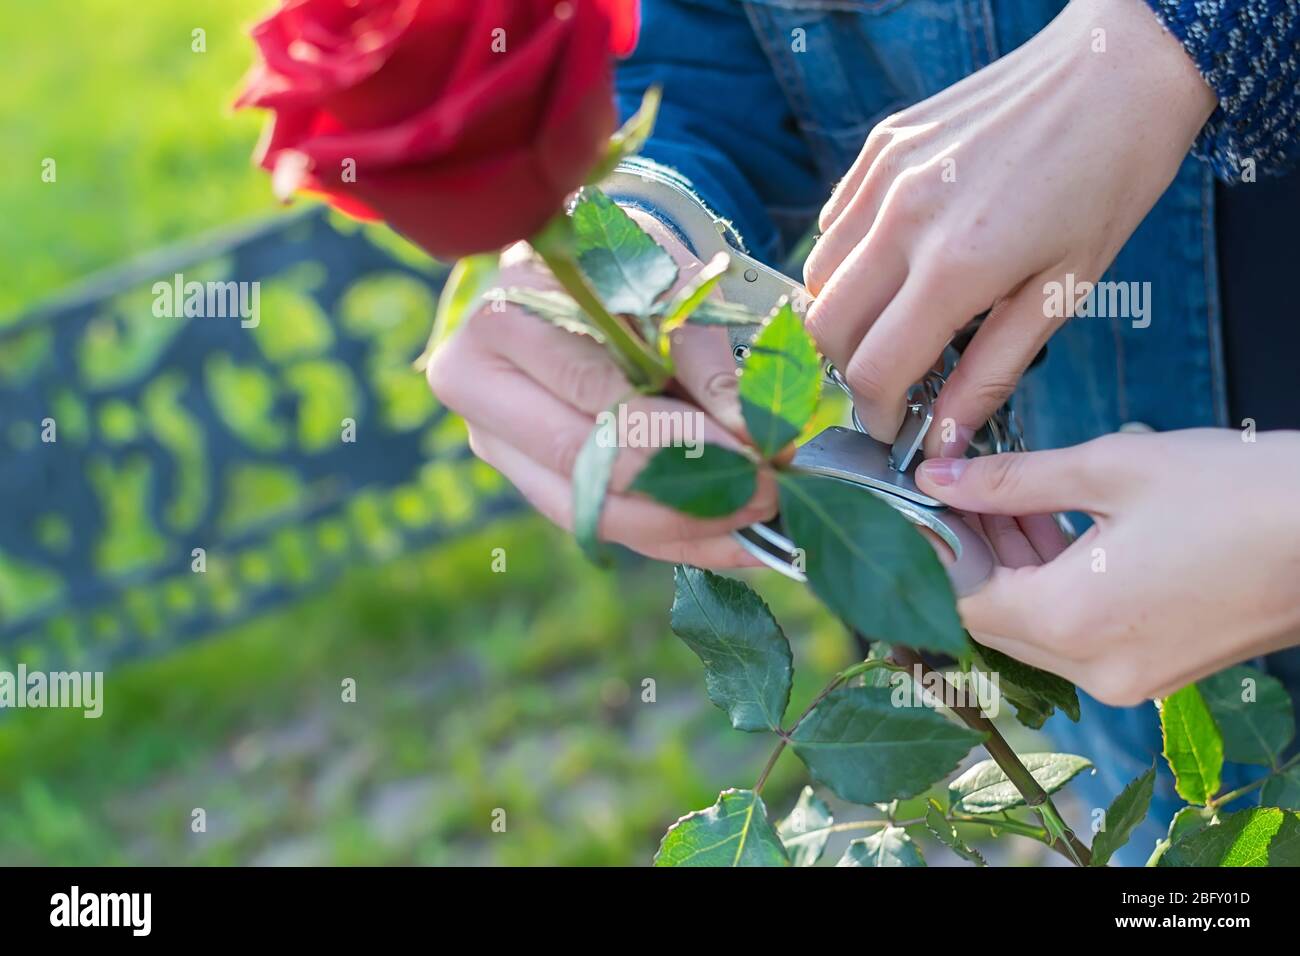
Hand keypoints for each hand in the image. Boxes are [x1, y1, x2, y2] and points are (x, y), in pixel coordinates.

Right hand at [427, 214, 772, 567]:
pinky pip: (598, 523)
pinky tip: (726, 542)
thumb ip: (703, 355)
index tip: (753, 459)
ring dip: (680, 529)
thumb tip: (750, 435)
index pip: (593, 394)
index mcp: (502, 319)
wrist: (574, 272)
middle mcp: (479, 387)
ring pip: (587, 512)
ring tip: (754, 532)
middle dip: (682, 495)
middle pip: (581, 466)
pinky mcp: (525, 476)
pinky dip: (667, 537)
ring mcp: (495, 440)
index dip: (676, 436)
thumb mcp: (666, 281)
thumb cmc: (619, 263)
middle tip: (763, 498)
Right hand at [802, 0, 1215, 456]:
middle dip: (850, 371)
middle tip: (893, 380)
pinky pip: (833, 223)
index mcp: (956, 265)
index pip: (872, 369)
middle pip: (826, 328)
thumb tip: (944, 442)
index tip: (894, 427)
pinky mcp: (881, 145)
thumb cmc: (1106, 181)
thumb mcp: (1061, 293)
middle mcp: (904, 218)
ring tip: (898, 319)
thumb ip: (990, 373)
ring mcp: (884, 175)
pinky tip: (897, 262)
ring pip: (819, 277)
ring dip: (845, 315)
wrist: (1116, 67)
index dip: (876, 413)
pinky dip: (849, 259)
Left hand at [915, 429, 1299, 705]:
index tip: (920, 501)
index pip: (959, 600)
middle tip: (962, 490)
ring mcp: (1129, 677)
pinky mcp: (1157, 668)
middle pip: (993, 619)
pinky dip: (1057, 585)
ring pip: (1035, 626)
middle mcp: (1094, 668)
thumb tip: (939, 479)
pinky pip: (1079, 632)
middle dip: (971, 555)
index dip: (932, 548)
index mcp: (1073, 621)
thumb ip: (1011, 481)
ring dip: (1014, 568)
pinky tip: (1057, 526)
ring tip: (1011, 496)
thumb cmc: (1240, 494)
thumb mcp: (1110, 470)